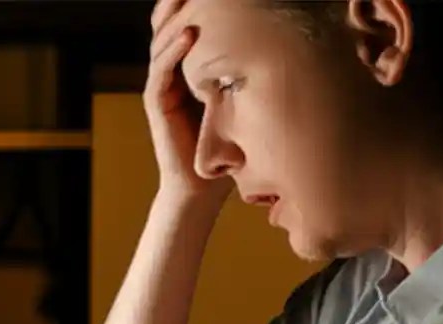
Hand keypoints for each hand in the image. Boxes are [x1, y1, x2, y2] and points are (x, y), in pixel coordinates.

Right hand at [145, 0, 233, 202]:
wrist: (202, 186)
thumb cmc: (228, 145)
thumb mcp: (241, 98)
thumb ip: (247, 72)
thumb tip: (285, 45)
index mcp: (187, 67)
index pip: (185, 24)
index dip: (192, 2)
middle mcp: (170, 72)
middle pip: (168, 25)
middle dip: (178, 1)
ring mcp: (161, 86)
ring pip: (161, 42)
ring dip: (175, 17)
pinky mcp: (158, 104)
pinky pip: (161, 71)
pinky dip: (174, 51)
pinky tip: (190, 34)